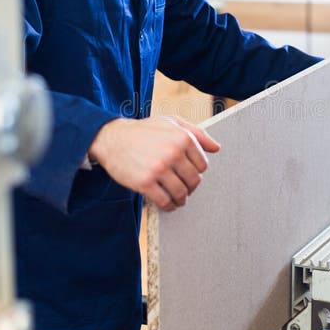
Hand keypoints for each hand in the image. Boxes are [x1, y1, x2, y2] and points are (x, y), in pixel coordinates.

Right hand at [89, 116, 220, 210]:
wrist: (112, 138)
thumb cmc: (143, 131)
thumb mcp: (171, 123)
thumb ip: (196, 133)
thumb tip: (216, 148)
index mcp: (182, 138)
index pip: (202, 165)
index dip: (196, 171)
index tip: (188, 173)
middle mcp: (173, 152)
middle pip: (194, 181)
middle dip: (190, 187)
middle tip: (183, 188)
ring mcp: (159, 168)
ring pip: (181, 193)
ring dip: (181, 199)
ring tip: (178, 199)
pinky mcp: (145, 182)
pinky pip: (164, 201)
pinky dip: (169, 206)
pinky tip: (167, 204)